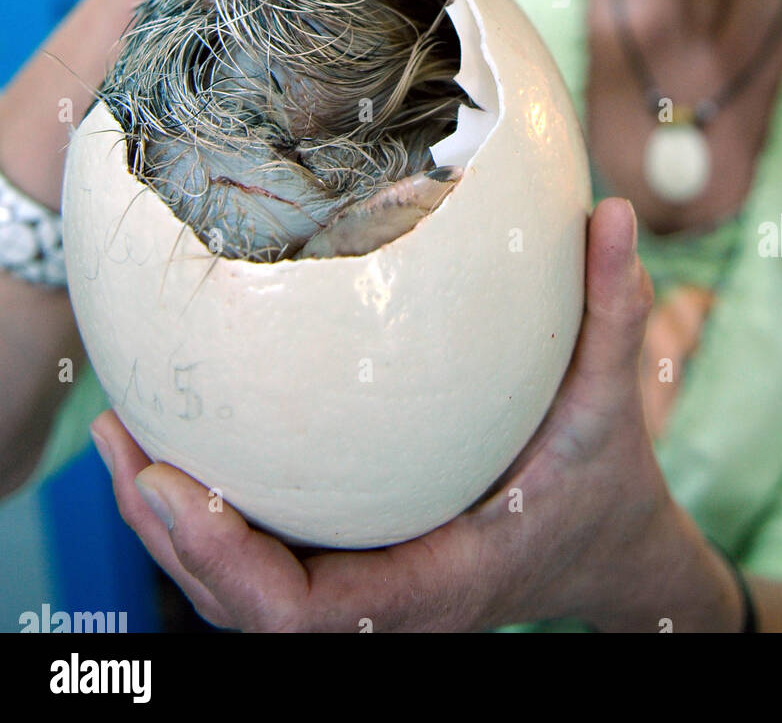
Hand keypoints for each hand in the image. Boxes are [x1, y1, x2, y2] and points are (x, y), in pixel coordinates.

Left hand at [89, 198, 729, 631]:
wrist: (608, 549)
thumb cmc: (603, 482)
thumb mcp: (612, 403)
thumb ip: (617, 311)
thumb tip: (616, 211)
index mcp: (435, 584)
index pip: (303, 614)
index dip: (225, 561)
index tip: (175, 484)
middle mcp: (384, 604)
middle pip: (241, 608)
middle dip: (170, 536)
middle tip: (124, 444)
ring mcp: (363, 590)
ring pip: (237, 592)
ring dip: (170, 526)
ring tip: (122, 439)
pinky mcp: (354, 564)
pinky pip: (262, 560)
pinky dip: (207, 517)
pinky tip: (176, 444)